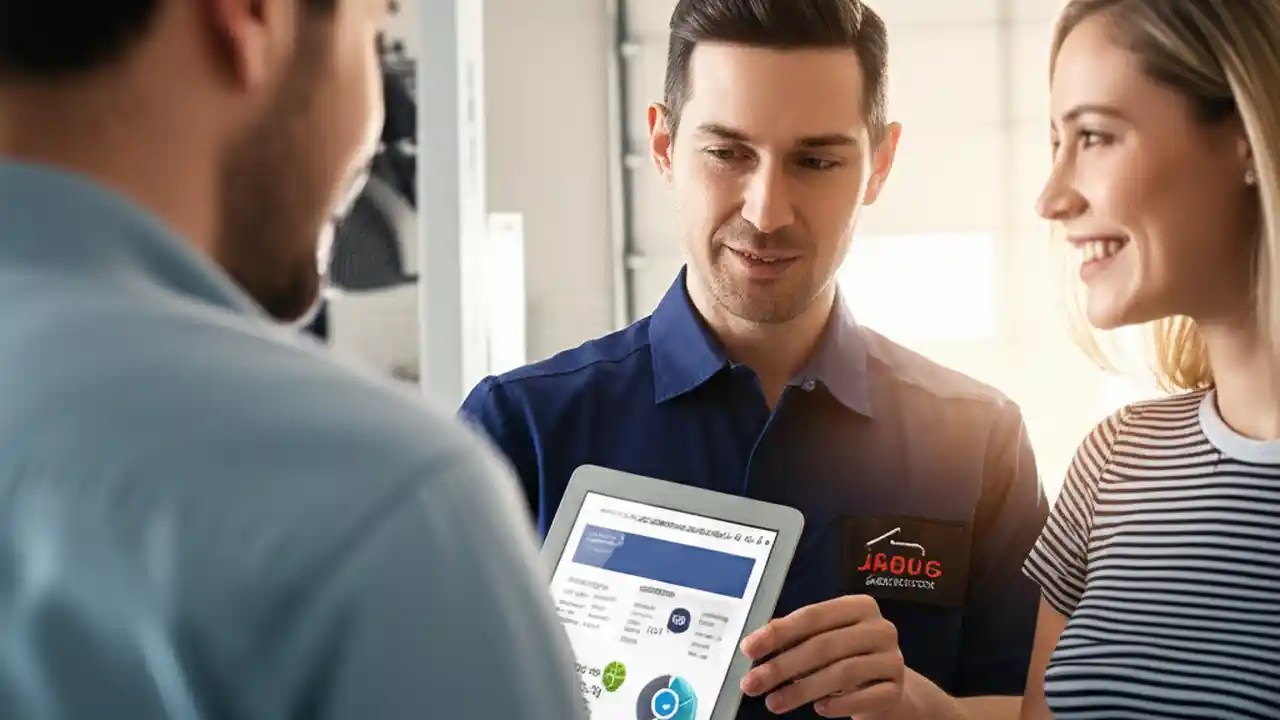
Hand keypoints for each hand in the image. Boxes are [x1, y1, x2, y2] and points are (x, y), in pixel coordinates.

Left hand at [739, 595, 905, 717]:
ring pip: (841, 673)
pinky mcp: (896, 689)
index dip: (778, 633)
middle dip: (782, 666)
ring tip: (774, 703)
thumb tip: (756, 644)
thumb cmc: (848, 656)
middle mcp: (879, 628)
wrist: (889, 686)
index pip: (812, 616)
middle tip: (753, 683)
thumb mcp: (824, 640)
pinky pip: (864, 698)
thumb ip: (795, 637)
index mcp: (859, 606)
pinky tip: (818, 708)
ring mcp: (891, 659)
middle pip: (823, 646)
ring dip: (801, 690)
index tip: (749, 649)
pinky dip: (838, 704)